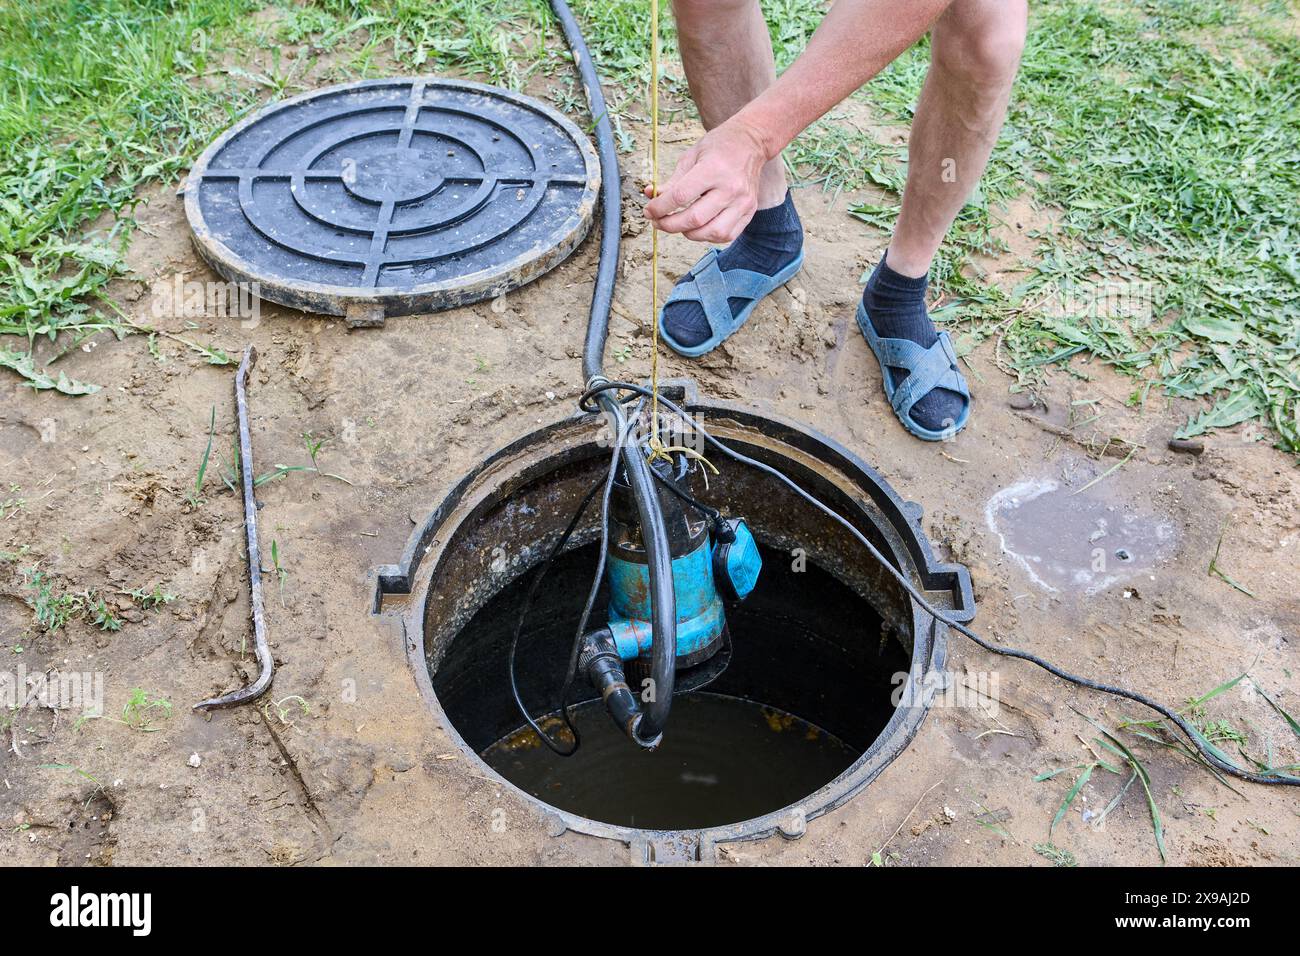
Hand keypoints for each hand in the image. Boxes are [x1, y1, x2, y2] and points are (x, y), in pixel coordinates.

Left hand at [643, 118, 768, 242]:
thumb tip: (650, 196)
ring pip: (711, 232)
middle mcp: (731, 188)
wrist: (751, 143)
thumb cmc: (718, 147)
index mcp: (714, 169)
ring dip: (689, 233)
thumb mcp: (691, 156)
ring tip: (679, 225)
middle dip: (669, 225)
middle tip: (658, 222)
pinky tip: (698, 227)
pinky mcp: (749, 212)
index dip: (659, 207)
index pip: (680, 196)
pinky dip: (708, 236)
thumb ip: (672, 180)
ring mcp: (743, 202)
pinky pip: (726, 235)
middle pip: (695, 219)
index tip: (649, 211)